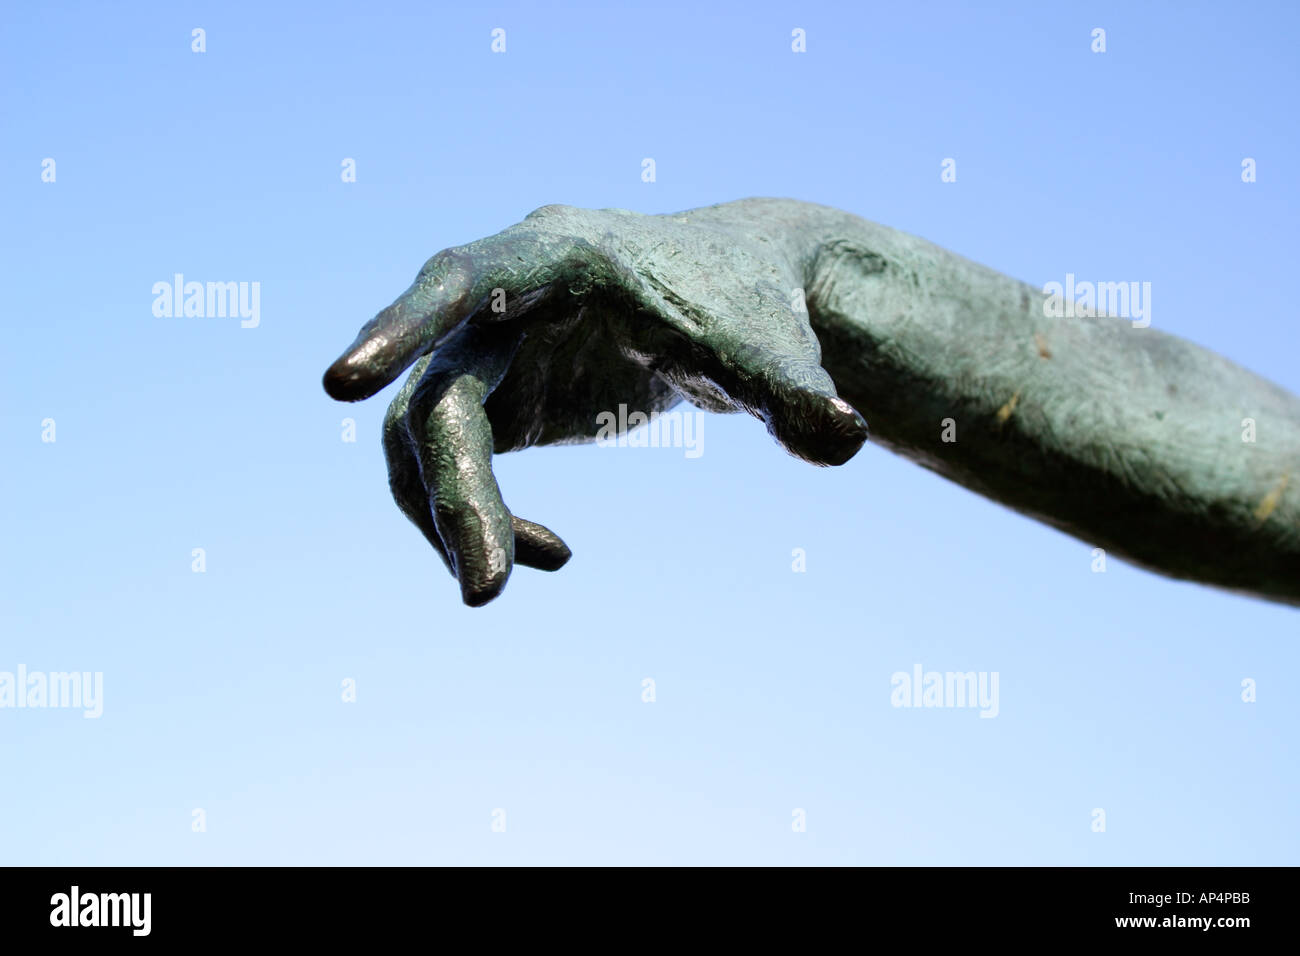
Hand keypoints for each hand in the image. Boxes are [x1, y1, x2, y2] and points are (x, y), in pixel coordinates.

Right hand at [323, 201, 868, 605]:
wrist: (739, 296)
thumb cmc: (754, 306)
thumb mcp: (773, 350)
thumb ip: (797, 392)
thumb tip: (843, 440)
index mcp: (563, 255)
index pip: (465, 280)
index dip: (400, 325)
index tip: (340, 383)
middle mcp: (508, 294)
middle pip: (439, 389)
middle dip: (452, 491)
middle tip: (485, 595)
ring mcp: (494, 343)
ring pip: (423, 433)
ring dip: (453, 515)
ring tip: (509, 580)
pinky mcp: (500, 390)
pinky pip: (455, 459)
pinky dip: (483, 515)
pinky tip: (558, 554)